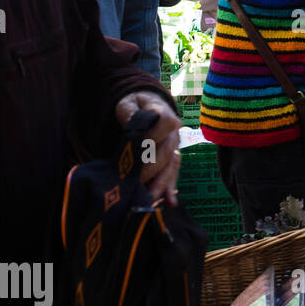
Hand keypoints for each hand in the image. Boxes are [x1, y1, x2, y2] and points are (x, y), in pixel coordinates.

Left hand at [115, 91, 181, 205]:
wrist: (146, 107)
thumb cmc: (136, 106)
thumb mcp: (129, 103)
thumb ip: (130, 113)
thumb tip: (133, 126)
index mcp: (166, 115)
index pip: (166, 123)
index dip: (153, 134)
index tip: (137, 144)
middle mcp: (174, 133)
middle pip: (167, 152)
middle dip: (151, 168)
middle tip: (133, 180)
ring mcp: (175, 148)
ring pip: (171, 167)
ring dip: (161, 183)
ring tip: (150, 198)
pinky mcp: (171, 159)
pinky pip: (173, 174)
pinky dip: (170, 188)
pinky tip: (170, 202)